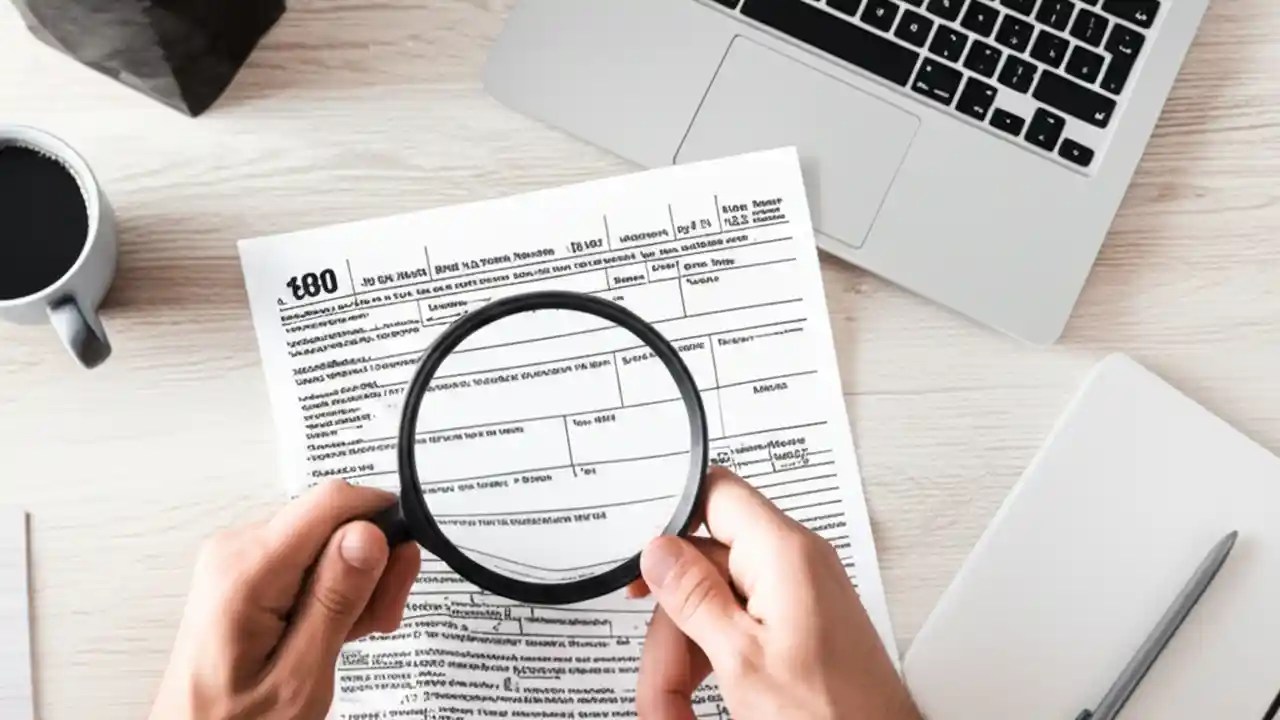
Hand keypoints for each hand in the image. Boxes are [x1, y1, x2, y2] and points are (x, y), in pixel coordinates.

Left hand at [149, 480, 420, 719]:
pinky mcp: (249, 571)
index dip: (380, 524)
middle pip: (335, 521)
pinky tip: (335, 629)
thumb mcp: (298, 679)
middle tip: (380, 621)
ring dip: (357, 584)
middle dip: (372, 566)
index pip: (332, 501)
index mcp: (246, 570)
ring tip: (353, 636)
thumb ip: (335, 602)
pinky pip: (311, 559)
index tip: (403, 568)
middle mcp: (238, 550)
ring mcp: (241, 559)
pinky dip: (334, 590)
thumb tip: (368, 533)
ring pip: (329, 540)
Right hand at [633, 468, 918, 719]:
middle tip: (662, 689)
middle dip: (672, 628)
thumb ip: (696, 597)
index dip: (669, 519)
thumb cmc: (831, 715)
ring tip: (676, 710)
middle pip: (704, 567)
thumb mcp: (742, 659)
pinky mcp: (800, 624)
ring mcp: (798, 595)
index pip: (715, 493)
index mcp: (784, 554)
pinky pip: (740, 624)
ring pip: (715, 604)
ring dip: (686, 656)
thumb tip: (659, 550)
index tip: (641, 565)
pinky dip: (714, 660)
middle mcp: (795, 565)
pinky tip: (701, 699)